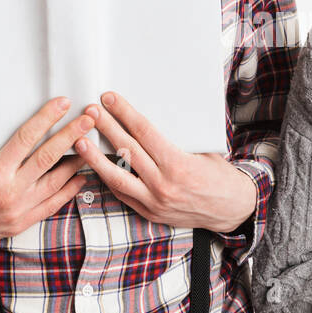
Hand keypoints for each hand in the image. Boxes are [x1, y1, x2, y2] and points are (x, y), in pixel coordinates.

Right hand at [0, 96, 92, 256]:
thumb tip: (10, 121)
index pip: (27, 139)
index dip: (47, 118)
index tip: (63, 103)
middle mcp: (9, 192)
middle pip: (49, 157)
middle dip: (72, 134)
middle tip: (90, 118)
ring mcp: (18, 210)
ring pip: (57, 181)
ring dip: (77, 161)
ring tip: (93, 143)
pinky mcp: (21, 223)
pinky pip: (52, 204)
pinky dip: (69, 190)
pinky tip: (81, 176)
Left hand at [76, 91, 255, 232]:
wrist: (232, 210)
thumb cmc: (221, 176)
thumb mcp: (205, 151)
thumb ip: (178, 138)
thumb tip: (155, 115)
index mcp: (178, 165)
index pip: (144, 133)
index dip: (124, 113)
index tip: (109, 98)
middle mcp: (163, 184)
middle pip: (126, 151)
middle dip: (106, 128)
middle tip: (89, 111)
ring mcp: (154, 202)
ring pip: (116, 177)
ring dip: (95, 157)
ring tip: (79, 140)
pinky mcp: (149, 214)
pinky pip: (122, 194)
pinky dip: (108, 179)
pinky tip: (95, 165)